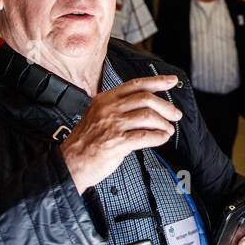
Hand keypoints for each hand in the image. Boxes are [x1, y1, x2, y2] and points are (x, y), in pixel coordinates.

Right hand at [59, 75, 181, 192]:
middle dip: (166, 106)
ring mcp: (113, 125)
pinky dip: (158, 137)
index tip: (170, 81)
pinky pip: (145, 136)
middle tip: (174, 114)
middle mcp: (109, 109)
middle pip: (146, 99)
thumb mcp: (97, 115)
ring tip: (167, 129)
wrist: (70, 162)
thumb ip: (119, 108)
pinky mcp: (117, 142)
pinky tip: (161, 139)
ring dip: (163, 123)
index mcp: (105, 99)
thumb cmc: (85, 142)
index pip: (136, 85)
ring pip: (148, 116)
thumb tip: (148, 108)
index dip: (157, 81)